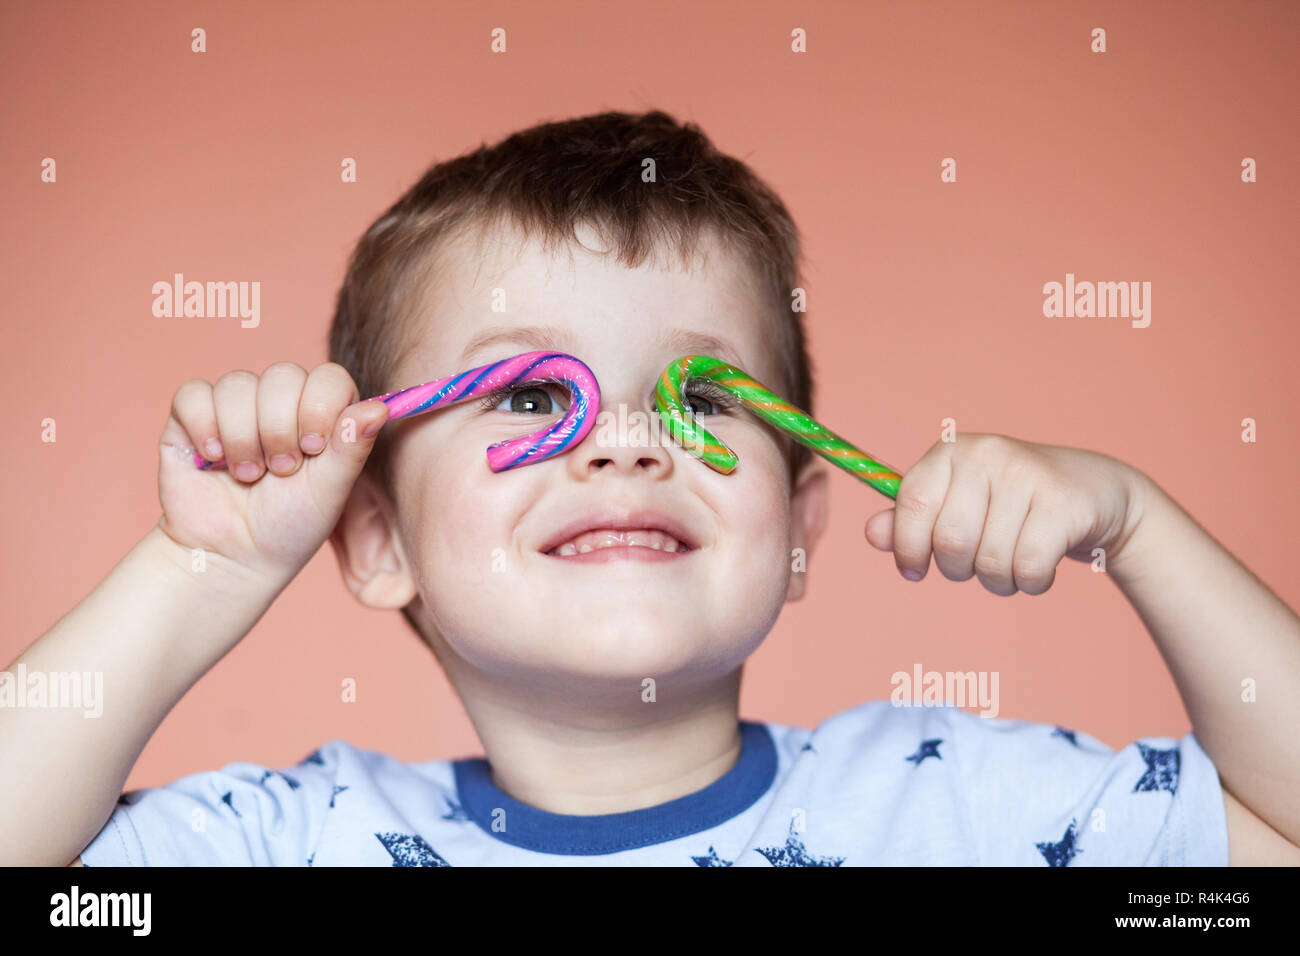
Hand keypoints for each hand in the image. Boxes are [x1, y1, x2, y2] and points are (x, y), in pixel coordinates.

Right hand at [156, 362, 389, 584]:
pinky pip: (193, 394)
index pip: (328, 377)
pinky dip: (204, 425)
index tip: (313, 448)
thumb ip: (352, 448)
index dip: (320, 406)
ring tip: (248, 476)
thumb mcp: (329, 491)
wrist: (233, 557)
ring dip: (242, 436)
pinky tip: (213, 460)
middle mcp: (279, 403)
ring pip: (237, 384)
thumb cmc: (289, 525)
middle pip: (282, 375)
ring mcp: (235, 407)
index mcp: (321, 413)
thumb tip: (380, 408)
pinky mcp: (191, 418)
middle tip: (280, 471)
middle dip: (280, 429)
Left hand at [864, 434, 1146, 594]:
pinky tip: (1040, 567)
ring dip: (998, 581)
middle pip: (949, 541)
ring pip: (989, 561)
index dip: (907, 547)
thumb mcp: (957, 505)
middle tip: (977, 563)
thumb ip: (910, 520)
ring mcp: (1026, 475)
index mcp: (950, 453)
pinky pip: (1028, 568)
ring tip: (1013, 563)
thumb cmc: (1012, 505)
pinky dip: (1031, 583)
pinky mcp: (1062, 503)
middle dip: (959, 570)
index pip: (911, 504)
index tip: (914, 570)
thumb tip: (872, 533)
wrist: (1096, 493)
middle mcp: (985, 454)